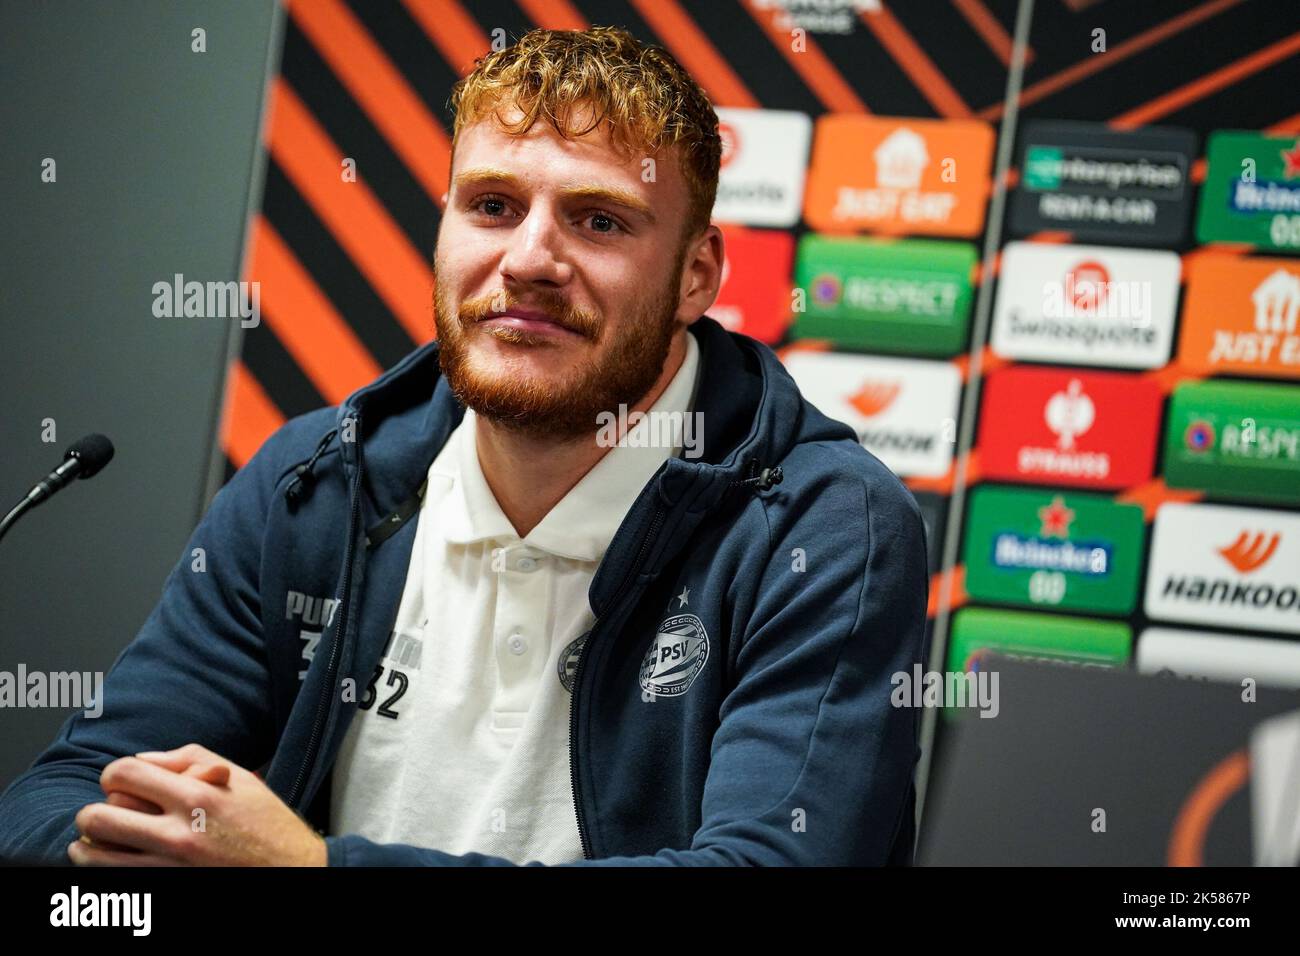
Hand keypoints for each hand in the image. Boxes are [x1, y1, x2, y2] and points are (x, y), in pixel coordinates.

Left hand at [69, 743, 326, 866]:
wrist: (292, 872)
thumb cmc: (267, 823)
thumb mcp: (240, 778)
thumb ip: (191, 759)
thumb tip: (144, 759)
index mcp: (197, 796)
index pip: (123, 774)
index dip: (114, 774)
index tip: (121, 781)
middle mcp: (180, 834)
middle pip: (99, 816)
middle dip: (93, 812)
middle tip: (102, 813)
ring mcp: (171, 868)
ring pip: (97, 855)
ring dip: (88, 845)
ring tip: (93, 840)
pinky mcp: (167, 889)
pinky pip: (114, 879)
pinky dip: (103, 870)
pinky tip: (111, 861)